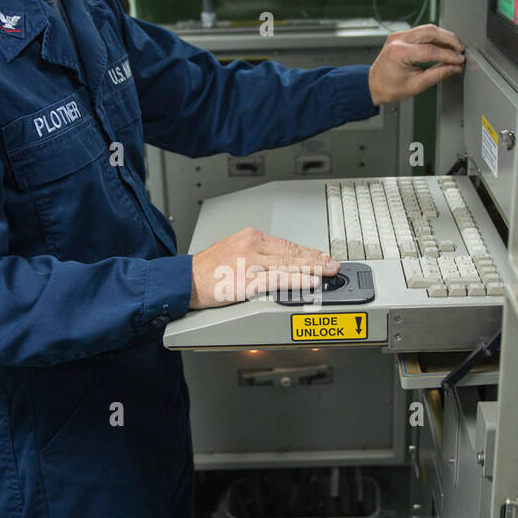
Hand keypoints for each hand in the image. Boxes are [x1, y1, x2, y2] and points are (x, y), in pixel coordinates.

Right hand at [190, 228, 337, 309]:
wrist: (184, 280)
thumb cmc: (205, 270)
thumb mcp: (232, 250)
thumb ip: (255, 254)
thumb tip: (279, 263)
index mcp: (249, 236)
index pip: (286, 244)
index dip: (307, 252)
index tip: (321, 256)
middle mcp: (252, 245)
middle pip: (291, 252)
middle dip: (315, 258)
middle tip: (333, 263)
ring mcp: (250, 263)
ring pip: (288, 264)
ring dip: (312, 268)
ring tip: (328, 271)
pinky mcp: (247, 280)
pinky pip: (278, 280)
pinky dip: (297, 280)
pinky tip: (310, 281)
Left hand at [369, 24, 465, 105]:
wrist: (374, 84)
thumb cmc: (389, 87)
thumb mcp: (416, 85)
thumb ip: (437, 74)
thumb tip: (454, 67)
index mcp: (399, 53)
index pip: (431, 50)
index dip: (448, 55)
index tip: (459, 60)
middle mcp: (398, 40)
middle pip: (431, 32)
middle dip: (449, 40)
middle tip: (461, 49)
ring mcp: (399, 35)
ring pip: (428, 28)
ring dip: (444, 36)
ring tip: (455, 47)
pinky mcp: (401, 35)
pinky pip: (422, 31)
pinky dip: (435, 37)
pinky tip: (444, 44)